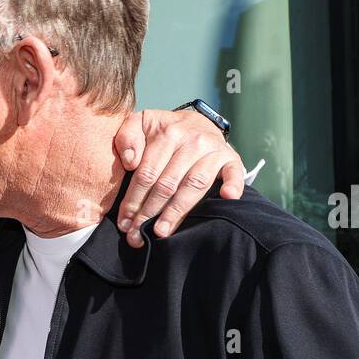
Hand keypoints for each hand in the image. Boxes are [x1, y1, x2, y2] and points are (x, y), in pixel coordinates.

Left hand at [113, 108, 245, 244]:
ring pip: (193, 185)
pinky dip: (233, 184)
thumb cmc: (163, 130)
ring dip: (176, 212)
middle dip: (148, 213)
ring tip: (161, 232)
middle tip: (136, 237)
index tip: (124, 222)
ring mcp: (213, 150)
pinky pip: (234, 173)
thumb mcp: (140, 124)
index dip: (133, 200)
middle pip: (167, 184)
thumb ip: (127, 137)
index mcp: (167, 134)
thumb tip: (130, 162)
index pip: (146, 174)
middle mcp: (192, 141)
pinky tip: (227, 197)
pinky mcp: (231, 158)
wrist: (197, 122)